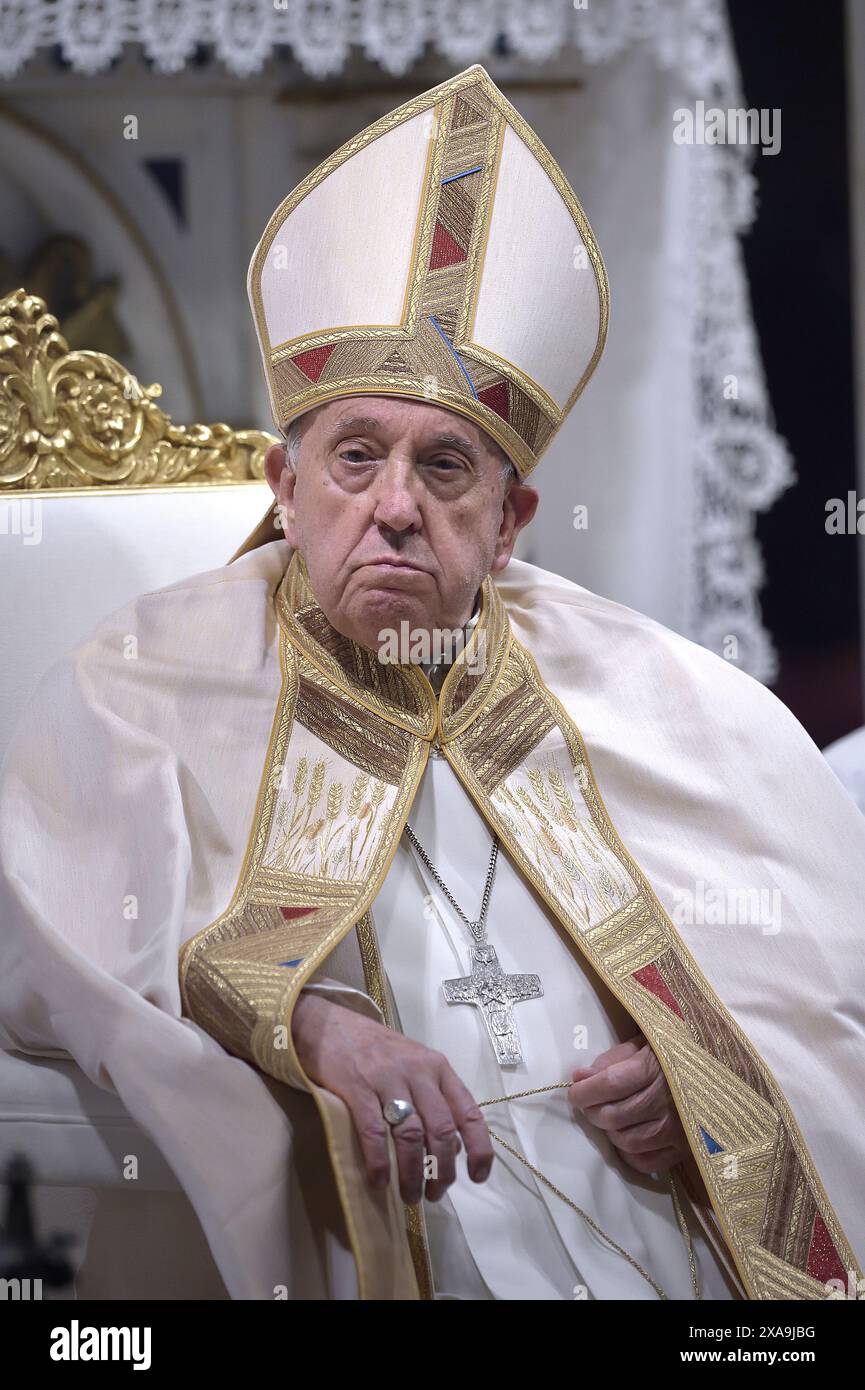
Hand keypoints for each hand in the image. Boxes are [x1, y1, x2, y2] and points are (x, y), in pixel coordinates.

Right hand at [291, 992, 493, 1203]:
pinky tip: (378, 1181)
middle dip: (442, 1171)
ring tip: (410, 1197)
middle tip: (434, 1195)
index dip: (478, 1149)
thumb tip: (453, 1147)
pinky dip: (379, 1162)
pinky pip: (374, 1132)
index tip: (477, 1177)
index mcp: (439, 1069)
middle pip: (441, 1130)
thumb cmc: (377, 1051)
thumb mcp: (415, 1065)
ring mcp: (388, 1079)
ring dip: (413, 1174)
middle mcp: (419, 1073)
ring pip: (411, 1136)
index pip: (469, 1113)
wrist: (330, 1024)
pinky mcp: (357, 1087)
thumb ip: (435, 1100)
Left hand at [567, 1034, 689, 1174]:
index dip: (586, 1091)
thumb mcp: (646, 1042)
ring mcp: (679, 1129)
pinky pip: (648, 1162)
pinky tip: (627, 1139)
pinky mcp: (686, 1149)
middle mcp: (669, 1102)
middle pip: (616, 1116)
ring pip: (628, 1141)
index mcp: (658, 1068)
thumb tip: (579, 1077)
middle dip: (593, 1112)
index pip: (611, 1084)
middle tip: (589, 1104)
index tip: (574, 1091)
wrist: (722, 1065)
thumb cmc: (678, 1050)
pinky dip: (630, 1154)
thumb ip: (612, 1059)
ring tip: (608, 1118)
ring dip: (610, 1132)